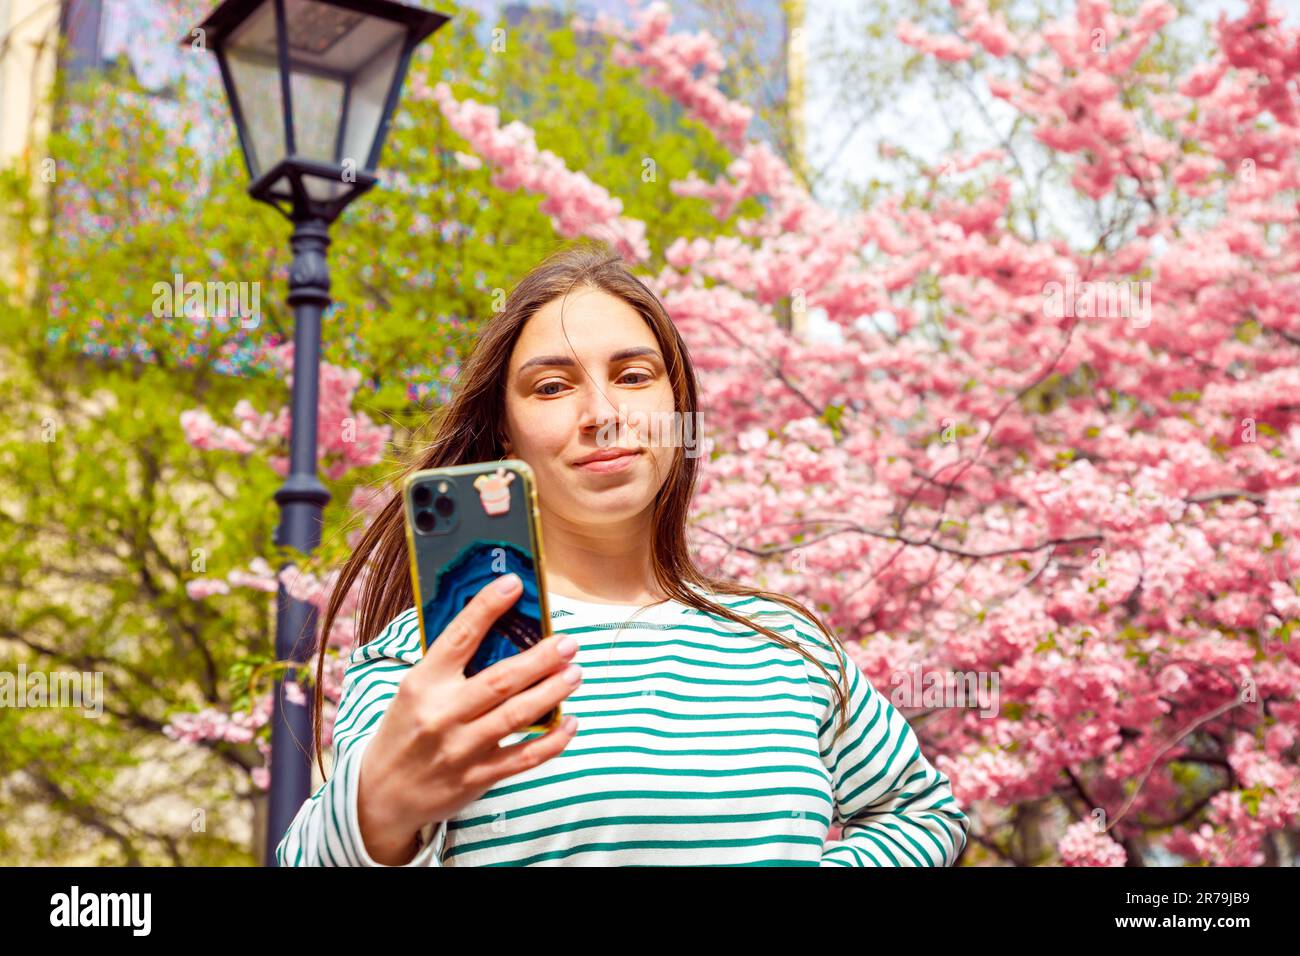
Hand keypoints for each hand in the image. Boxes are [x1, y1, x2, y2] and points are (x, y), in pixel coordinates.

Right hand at [356, 573, 580, 863]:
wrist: (382, 794)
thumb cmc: (405, 731)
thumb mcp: (413, 690)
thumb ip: (448, 664)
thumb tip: (495, 626)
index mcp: (423, 684)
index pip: (459, 637)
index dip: (487, 607)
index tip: (513, 584)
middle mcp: (442, 714)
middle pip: (500, 680)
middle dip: (541, 658)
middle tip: (568, 643)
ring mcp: (460, 749)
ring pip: (516, 716)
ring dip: (552, 692)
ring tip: (575, 673)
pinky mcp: (477, 777)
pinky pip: (524, 758)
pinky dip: (552, 741)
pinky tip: (571, 723)